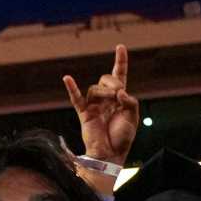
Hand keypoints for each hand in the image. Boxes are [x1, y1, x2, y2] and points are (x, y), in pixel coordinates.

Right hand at [63, 44, 139, 165]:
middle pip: (106, 80)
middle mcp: (105, 99)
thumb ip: (130, 102)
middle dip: (114, 83)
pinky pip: (76, 98)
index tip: (120, 47)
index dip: (120, 61)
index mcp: (119, 98)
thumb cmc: (123, 137)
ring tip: (111, 103)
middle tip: (119, 95)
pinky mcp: (84, 113)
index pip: (119, 75)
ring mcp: (94, 105)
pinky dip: (72, 88)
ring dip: (104, 92)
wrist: (111, 153)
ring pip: (95, 89)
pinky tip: (67, 78)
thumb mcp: (133, 117)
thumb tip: (119, 92)